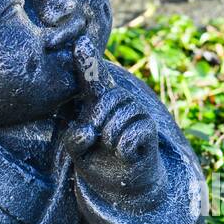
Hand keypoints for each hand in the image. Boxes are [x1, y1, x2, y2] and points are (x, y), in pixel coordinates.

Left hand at [64, 37, 161, 194]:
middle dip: (97, 121)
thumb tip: (88, 132)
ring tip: (111, 147)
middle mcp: (118, 101)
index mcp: (97, 101)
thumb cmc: (97, 159)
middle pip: (107, 98)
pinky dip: (124, 148)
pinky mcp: (148, 128)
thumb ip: (74, 139)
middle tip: (95, 138)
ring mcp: (136, 112)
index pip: (92, 77)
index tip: (80, 40)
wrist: (120, 184)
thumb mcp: (76, 151)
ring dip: (110, 137)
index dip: (87, 59)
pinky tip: (125, 154)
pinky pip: (133, 132)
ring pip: (120, 116)